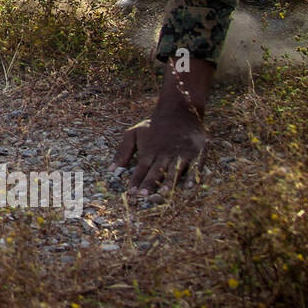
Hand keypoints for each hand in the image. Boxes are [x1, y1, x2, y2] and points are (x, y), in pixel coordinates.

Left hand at [113, 58, 214, 195]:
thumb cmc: (154, 125)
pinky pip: (195, 167)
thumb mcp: (134, 134)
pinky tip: (189, 186)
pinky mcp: (196, 153)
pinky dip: (192, 176)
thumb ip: (122, 151)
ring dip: (168, 183)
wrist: (179, 110)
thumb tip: (111, 170)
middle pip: (156, 172)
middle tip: (144, 196)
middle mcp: (164, 154)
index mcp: (149, 152)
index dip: (136, 181)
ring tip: (163, 193)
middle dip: (150, 184)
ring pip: (174, 171)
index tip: (131, 193)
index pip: (141, 169)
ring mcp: (181, 154)